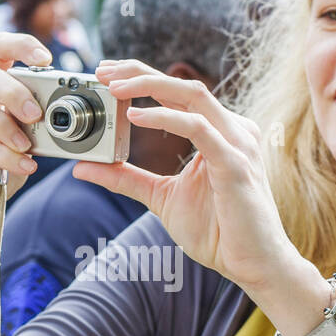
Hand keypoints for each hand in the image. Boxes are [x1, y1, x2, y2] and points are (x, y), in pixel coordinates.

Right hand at [0, 33, 50, 239]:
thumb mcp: (17, 145)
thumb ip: (31, 127)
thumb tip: (57, 115)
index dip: (20, 46)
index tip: (45, 59)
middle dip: (13, 90)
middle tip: (36, 114)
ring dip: (3, 122)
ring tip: (26, 146)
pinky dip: (0, 154)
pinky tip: (22, 165)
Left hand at [73, 58, 299, 293]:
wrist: (253, 264)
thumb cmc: (218, 232)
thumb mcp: (160, 197)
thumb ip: (125, 179)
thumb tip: (83, 168)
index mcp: (218, 133)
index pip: (178, 93)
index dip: (142, 77)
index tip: (106, 74)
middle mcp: (231, 130)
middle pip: (184, 85)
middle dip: (140, 72)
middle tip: (104, 71)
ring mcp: (237, 144)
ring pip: (193, 96)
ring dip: (150, 86)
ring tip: (114, 88)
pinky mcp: (236, 164)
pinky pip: (198, 128)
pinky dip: (165, 118)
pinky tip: (136, 116)